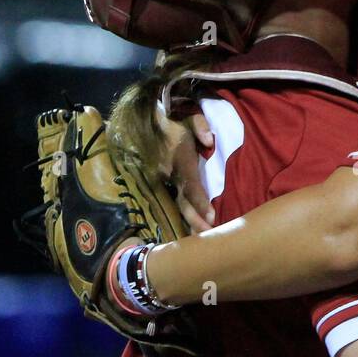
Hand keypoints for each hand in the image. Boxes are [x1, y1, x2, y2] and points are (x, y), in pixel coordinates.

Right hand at [160, 112, 215, 233]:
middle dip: (196, 220)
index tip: (212, 217)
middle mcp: (170, 174)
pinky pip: (174, 202)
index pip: (191, 185)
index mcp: (180, 160)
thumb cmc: (174, 123)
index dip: (201, 202)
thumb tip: (210, 141)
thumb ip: (201, 126)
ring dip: (190, 221)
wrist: (145, 124)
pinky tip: (192, 229)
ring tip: (203, 238)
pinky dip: (184, 215)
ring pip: (178, 205)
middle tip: (210, 235)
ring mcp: (164, 181)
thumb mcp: (189, 118)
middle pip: (183, 202)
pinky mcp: (161, 184)